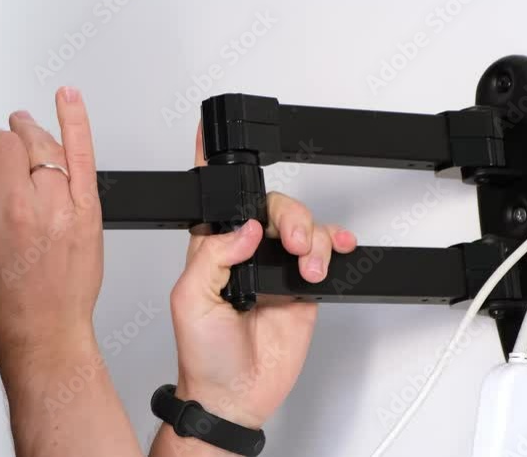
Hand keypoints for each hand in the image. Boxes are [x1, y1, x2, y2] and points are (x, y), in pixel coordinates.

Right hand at [0, 88, 142, 456]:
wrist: (43, 335)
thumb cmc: (0, 312)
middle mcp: (16, 207)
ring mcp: (55, 205)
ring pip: (36, 141)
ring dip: (21, 131)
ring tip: (17, 132)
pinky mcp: (85, 208)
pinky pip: (81, 153)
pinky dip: (75, 120)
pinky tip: (68, 98)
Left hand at [155, 125, 355, 454]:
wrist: (235, 393)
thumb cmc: (203, 354)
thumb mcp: (189, 301)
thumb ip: (213, 258)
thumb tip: (245, 230)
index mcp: (210, 249)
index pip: (214, 199)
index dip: (211, 165)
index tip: (210, 133)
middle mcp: (244, 252)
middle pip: (272, 206)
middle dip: (290, 216)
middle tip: (293, 244)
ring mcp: (275, 268)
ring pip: (303, 227)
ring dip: (313, 238)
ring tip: (308, 267)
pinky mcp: (301, 286)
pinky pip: (325, 253)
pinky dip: (335, 245)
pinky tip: (337, 247)